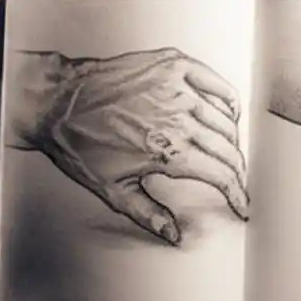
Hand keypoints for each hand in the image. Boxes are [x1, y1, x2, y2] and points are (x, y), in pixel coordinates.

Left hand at [7, 48, 248, 243]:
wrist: (57, 101)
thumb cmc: (78, 142)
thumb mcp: (112, 190)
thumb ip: (149, 214)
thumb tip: (174, 235)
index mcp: (170, 152)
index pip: (221, 175)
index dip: (237, 193)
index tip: (243, 203)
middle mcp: (180, 118)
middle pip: (228, 149)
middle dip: (238, 170)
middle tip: (237, 180)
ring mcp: (178, 88)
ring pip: (225, 117)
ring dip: (233, 139)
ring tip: (230, 152)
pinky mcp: (172, 65)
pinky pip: (215, 81)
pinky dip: (228, 99)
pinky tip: (228, 111)